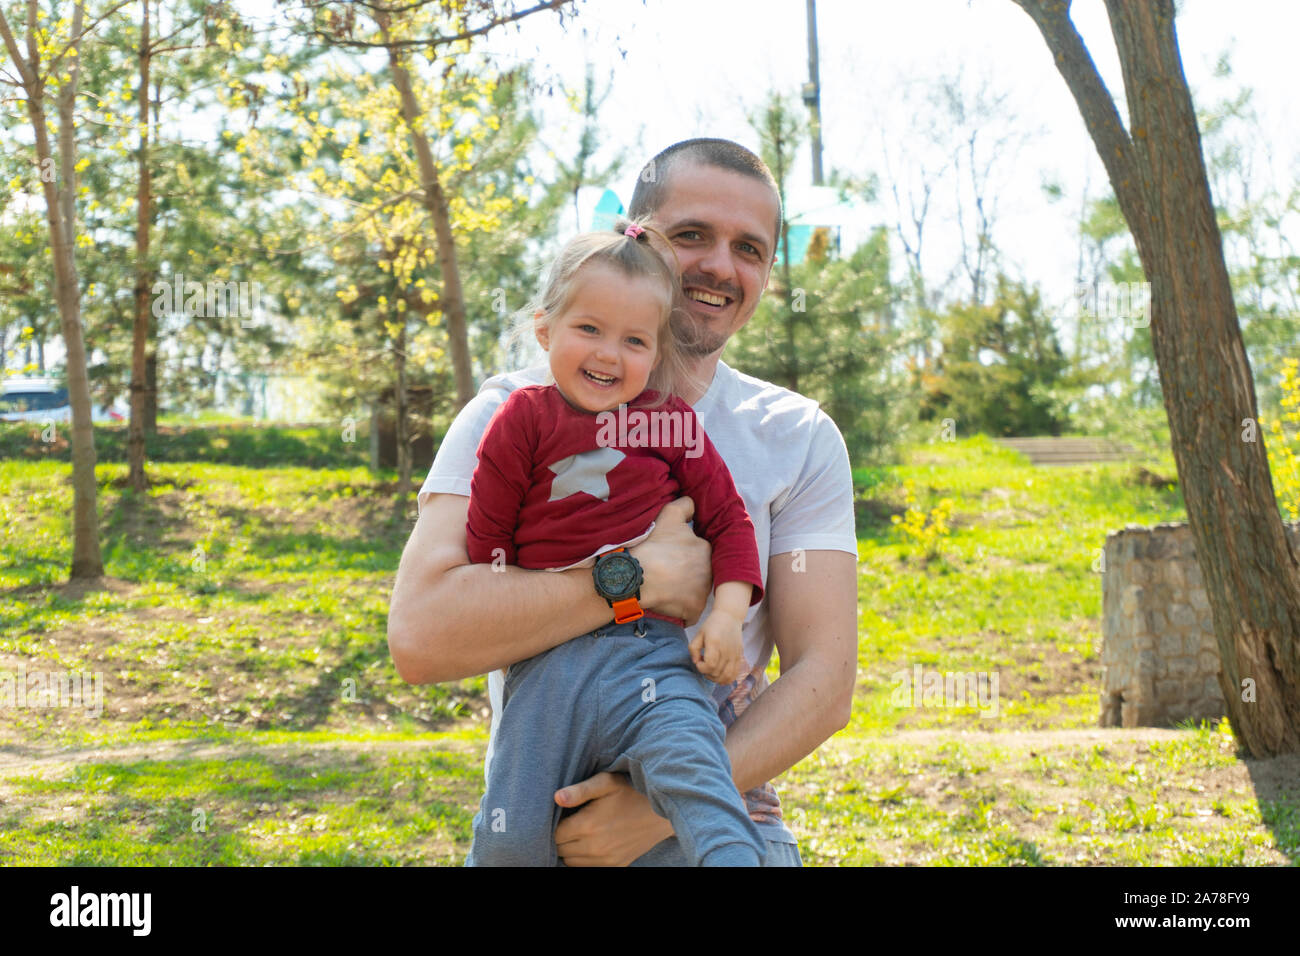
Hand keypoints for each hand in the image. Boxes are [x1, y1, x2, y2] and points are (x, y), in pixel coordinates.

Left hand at [553, 772, 673, 866]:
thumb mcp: (606, 782)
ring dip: (571, 849)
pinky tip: (591, 842)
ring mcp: (606, 860)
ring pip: (571, 862)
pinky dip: (583, 858)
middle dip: (562, 836)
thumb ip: (580, 790)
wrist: (662, 810)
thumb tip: (557, 798)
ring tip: (581, 831)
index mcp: (588, 825)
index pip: (555, 834)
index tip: (566, 814)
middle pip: (561, 849)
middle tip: (573, 821)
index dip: (557, 823)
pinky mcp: (616, 866)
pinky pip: (587, 867)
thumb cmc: (631, 791)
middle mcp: (595, 847)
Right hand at [629, 497, 711, 624]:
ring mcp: (703, 592)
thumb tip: (693, 505)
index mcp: (706, 548)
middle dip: (686, 573)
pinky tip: (664, 602)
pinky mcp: (694, 610)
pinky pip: (689, 612)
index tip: (668, 556)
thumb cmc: (650, 545)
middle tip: (665, 572)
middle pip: (699, 573)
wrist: (635, 576)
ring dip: (683, 591)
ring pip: (695, 592)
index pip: (699, 552)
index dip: (683, 553)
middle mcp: (710, 570)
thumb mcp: (668, 516)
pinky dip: (679, 610)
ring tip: (663, 587)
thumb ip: (686, 506)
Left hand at [689, 609, 748, 683]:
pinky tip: (720, 676)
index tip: (699, 662)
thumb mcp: (698, 634)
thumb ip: (693, 649)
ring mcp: (735, 655)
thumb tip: (696, 662)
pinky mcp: (739, 657)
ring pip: (727, 676)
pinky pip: (735, 674)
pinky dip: (727, 679)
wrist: (730, 617)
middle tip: (703, 665)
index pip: (710, 665)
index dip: (702, 668)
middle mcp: (727, 650)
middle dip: (707, 673)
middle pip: (717, 672)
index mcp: (715, 643)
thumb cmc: (712, 625)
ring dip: (716, 679)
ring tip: (711, 672)